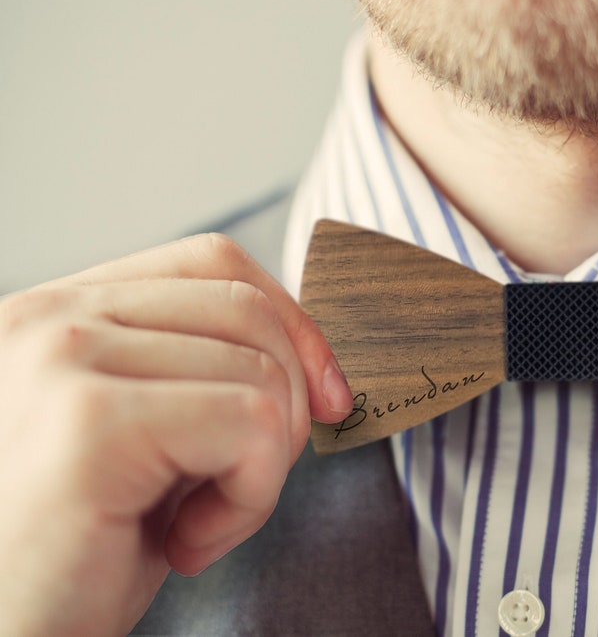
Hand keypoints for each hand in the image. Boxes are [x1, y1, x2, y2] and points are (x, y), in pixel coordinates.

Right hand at [0, 234, 352, 634]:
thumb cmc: (77, 556)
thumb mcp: (150, 438)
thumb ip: (203, 374)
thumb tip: (318, 360)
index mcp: (61, 311)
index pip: (214, 262)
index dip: (291, 323)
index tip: (325, 395)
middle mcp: (50, 318)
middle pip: (249, 310)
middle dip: (286, 405)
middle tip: (237, 486)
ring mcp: (65, 360)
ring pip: (262, 372)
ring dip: (261, 469)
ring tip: (195, 523)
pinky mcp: (92, 422)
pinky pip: (249, 425)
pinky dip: (249, 498)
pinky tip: (187, 544)